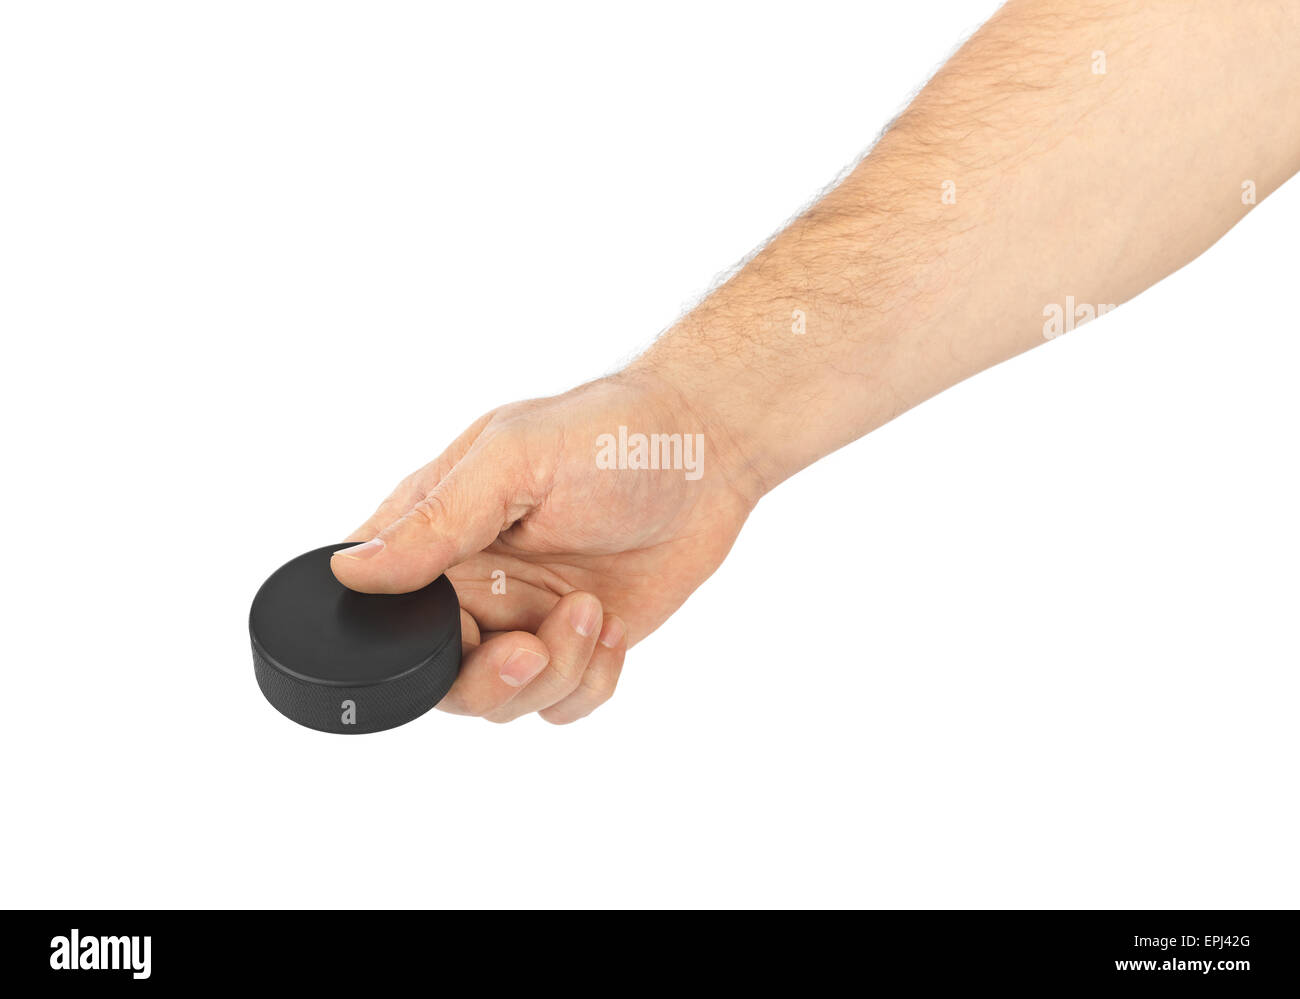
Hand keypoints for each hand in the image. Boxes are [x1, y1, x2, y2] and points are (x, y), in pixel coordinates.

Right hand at [331, 374, 756, 723]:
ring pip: (501, 702)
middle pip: (438, 679)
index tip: (462, 625)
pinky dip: (590, 681)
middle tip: (529, 645)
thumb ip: (435, 521)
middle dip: (487, 678)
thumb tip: (352, 570)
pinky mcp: (576, 643)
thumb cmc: (608, 435)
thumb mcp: (513, 461)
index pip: (375, 610)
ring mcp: (522, 616)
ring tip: (588, 611)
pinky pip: (562, 703)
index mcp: (433, 531)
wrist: (707, 453)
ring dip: (551, 674)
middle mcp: (469, 583)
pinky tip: (612, 628)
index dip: (403, 642)